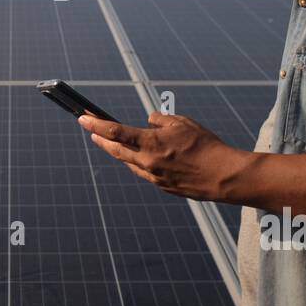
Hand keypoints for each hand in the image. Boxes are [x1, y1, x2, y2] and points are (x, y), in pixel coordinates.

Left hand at [77, 111, 249, 201]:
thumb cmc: (206, 145)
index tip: (82, 118)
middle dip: (101, 139)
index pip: (115, 132)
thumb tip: (149, 121)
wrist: (223, 176)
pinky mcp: (162, 187)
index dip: (96, 124)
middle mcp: (147, 162)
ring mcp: (153, 177)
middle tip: (91, 131)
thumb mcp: (183, 123)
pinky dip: (139, 162)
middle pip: (116, 150)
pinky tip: (141, 157)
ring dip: (120, 152)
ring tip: (113, 142)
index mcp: (151, 143)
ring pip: (129, 163)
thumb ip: (161, 120)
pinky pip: (144, 172)